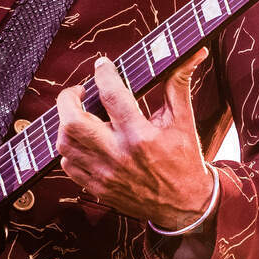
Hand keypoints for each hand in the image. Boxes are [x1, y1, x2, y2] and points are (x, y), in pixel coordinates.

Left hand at [55, 48, 214, 228]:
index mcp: (141, 135)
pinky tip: (84, 140)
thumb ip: (179, 83)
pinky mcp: (97, 188)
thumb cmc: (184, 158)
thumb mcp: (183, 119)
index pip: (111, 95)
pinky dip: (70, 148)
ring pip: (65, 144)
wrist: (185, 205)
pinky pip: (68, 165)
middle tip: (80, 92)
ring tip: (80, 115)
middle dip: (68, 99)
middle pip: (73, 122)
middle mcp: (119, 155)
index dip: (103, 73)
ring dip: (66, 124)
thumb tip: (193, 53)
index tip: (102, 65)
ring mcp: (105, 174)